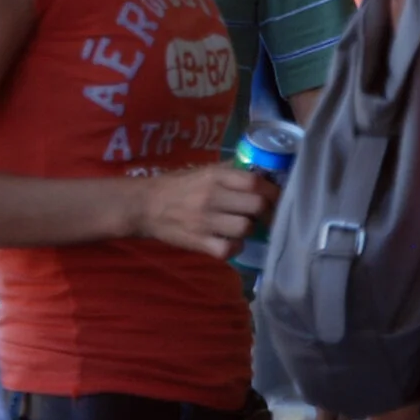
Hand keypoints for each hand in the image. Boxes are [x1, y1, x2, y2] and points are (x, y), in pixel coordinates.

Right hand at [133, 165, 280, 259]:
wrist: (145, 206)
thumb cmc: (177, 186)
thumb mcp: (203, 170)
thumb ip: (230, 171)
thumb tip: (262, 172)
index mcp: (215, 176)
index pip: (255, 182)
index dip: (272, 191)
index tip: (275, 197)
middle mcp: (211, 196)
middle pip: (256, 206)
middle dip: (265, 212)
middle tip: (261, 215)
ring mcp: (205, 221)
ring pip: (245, 228)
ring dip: (248, 230)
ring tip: (241, 227)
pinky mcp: (198, 242)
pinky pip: (228, 250)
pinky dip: (233, 248)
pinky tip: (229, 242)